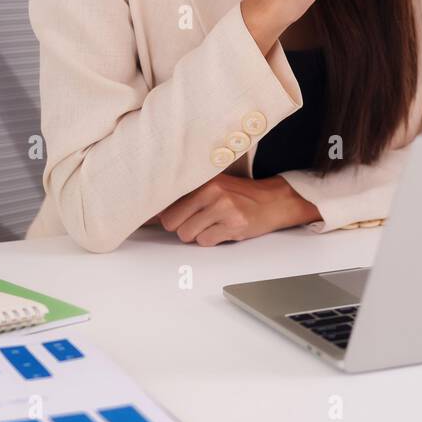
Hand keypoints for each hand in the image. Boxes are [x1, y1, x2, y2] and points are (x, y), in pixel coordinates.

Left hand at [158, 172, 320, 243]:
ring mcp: (223, 208)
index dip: (157, 214)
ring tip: (212, 225)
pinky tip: (223, 230)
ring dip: (196, 235)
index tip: (148, 220)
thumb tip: (154, 215)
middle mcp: (212, 191)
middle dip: (180, 227)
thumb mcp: (214, 187)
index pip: (168, 199)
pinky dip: (211, 240)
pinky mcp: (233, 225)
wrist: (273, 200)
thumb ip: (186, 197)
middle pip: (172, 221)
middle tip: (195, 221)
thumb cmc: (240, 196)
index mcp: (204, 179)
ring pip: (187, 234)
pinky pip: (205, 241)